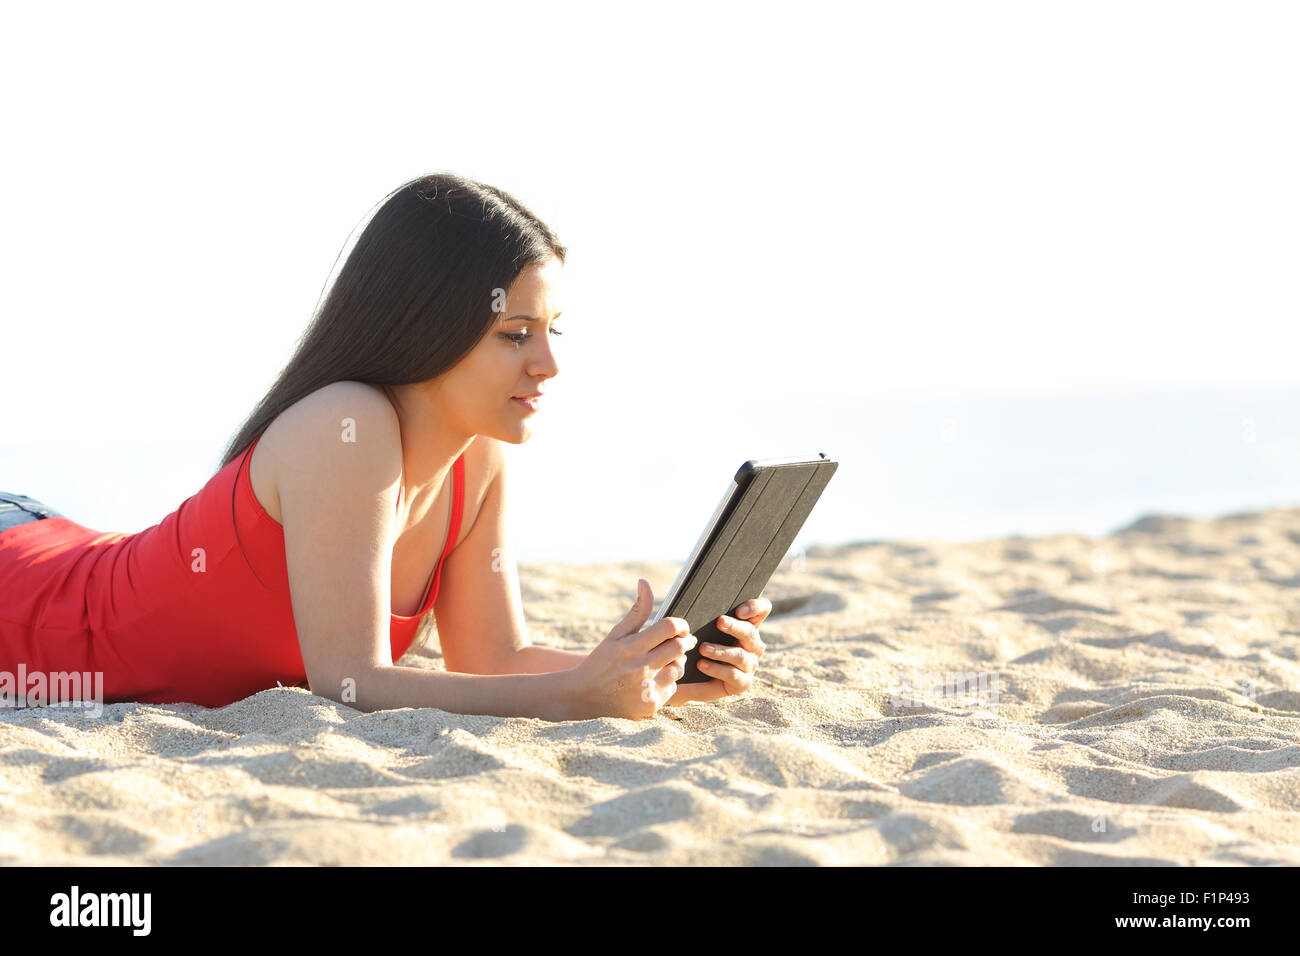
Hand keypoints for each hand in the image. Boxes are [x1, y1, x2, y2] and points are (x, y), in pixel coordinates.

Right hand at [566, 578, 695, 719]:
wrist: (584, 695)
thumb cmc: (602, 659)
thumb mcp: (616, 633)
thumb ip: (637, 610)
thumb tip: (645, 582)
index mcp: (631, 647)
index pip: (669, 627)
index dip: (680, 624)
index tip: (680, 627)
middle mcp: (640, 669)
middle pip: (679, 648)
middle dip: (684, 641)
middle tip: (682, 640)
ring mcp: (646, 689)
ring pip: (678, 668)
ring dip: (676, 661)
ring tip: (665, 659)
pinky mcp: (650, 705)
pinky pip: (673, 688)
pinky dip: (668, 681)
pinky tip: (654, 679)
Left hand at [666, 595, 769, 705]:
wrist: (690, 679)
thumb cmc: (697, 647)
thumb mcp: (701, 630)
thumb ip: (704, 616)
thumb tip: (693, 598)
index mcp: (747, 625)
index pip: (762, 609)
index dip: (755, 607)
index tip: (739, 609)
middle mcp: (753, 645)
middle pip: (751, 632)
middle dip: (735, 626)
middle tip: (719, 622)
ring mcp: (750, 665)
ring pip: (740, 655)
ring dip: (721, 651)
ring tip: (703, 648)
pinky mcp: (743, 683)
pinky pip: (733, 674)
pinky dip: (716, 669)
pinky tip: (701, 664)